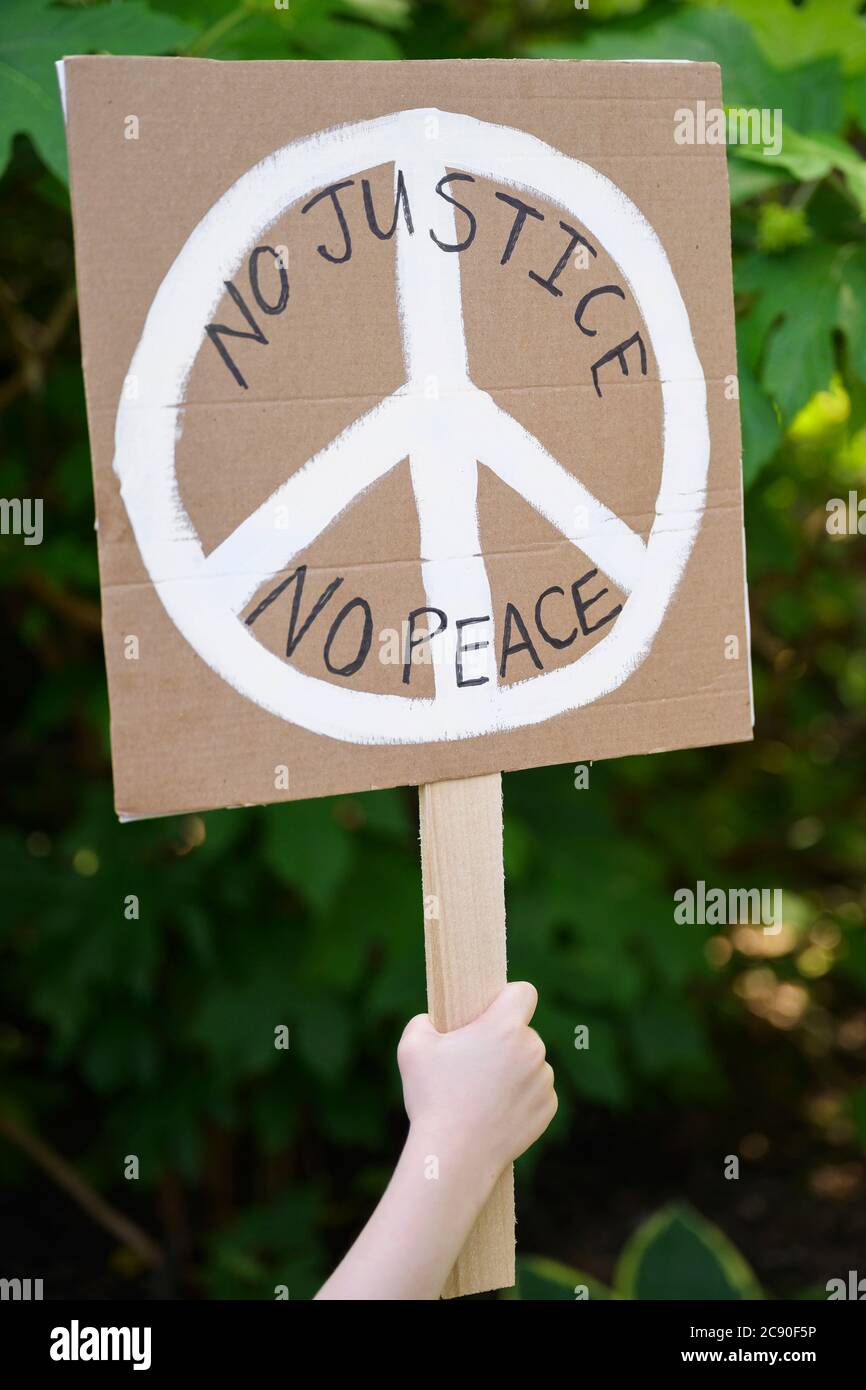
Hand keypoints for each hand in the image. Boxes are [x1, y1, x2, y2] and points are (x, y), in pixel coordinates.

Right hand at [397, 982, 556, 1178]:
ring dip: (513, 1070)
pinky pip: (536, 1092)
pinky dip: (521, 1097)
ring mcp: (543, 1081)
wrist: (455, 1156)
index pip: (523, 992)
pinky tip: (495, 1111)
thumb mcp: (412, 1047)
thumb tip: (432, 1021)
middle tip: (474, 1062)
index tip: (493, 1011)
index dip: (508, 998)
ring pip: (530, 1063)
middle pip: (522, 1032)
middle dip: (503, 1041)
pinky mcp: (547, 1109)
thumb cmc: (432, 1098)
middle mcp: (532, 1050)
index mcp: (505, 1027)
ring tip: (481, 1092)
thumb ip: (423, 1021)